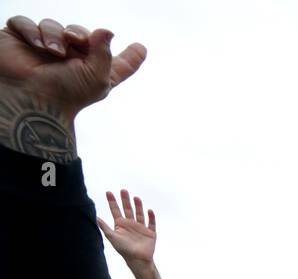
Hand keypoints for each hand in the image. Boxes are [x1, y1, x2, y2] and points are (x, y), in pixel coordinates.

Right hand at [1, 17, 145, 121]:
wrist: (31, 98)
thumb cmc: (66, 93)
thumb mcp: (96, 77)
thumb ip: (105, 53)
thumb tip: (107, 31)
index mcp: (92, 72)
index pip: (114, 62)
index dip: (129, 57)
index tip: (141, 48)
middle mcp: (68, 61)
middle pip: (79, 33)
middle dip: (78, 32)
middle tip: (76, 40)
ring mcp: (41, 50)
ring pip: (52, 26)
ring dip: (54, 34)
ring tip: (53, 51)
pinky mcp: (18, 41)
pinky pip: (25, 23)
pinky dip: (32, 30)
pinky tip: (37, 45)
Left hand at [96, 189, 154, 265]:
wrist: (138, 260)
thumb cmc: (124, 249)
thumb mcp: (112, 237)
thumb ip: (104, 226)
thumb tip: (94, 217)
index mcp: (120, 225)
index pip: (115, 210)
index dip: (112, 202)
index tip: (108, 192)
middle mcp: (130, 224)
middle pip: (127, 209)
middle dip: (125, 200)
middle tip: (123, 190)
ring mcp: (141, 228)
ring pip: (139, 214)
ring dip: (138, 206)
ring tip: (136, 197)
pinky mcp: (150, 232)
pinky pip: (151, 223)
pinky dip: (151, 217)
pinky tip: (149, 210)